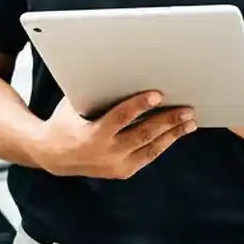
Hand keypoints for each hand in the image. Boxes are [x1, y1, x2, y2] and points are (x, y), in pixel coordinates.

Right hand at [30, 92, 196, 179]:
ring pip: (151, 148)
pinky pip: (147, 156)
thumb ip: (93, 93)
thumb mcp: (72, 105)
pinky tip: (174, 134)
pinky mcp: (122, 171)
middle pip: (143, 134)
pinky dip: (162, 144)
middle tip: (186, 110)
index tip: (158, 94)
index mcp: (92, 134)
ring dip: (172, 134)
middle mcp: (106, 152)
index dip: (140, 105)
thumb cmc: (65, 122)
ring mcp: (116, 165)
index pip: (121, 118)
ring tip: (189, 122)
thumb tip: (116, 71)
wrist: (54, 155)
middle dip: (167, 121)